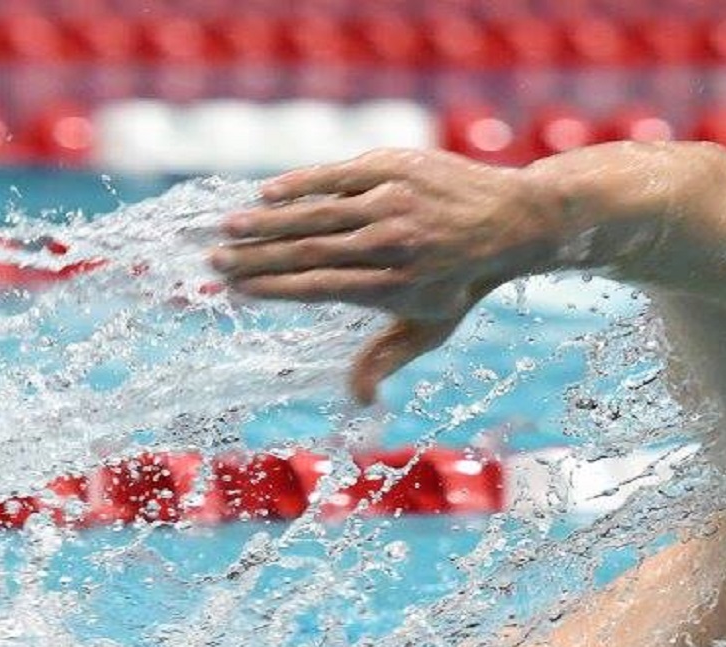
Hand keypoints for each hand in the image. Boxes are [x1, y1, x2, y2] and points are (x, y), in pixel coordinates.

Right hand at [211, 148, 557, 402]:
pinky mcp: (394, 166)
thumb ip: (387, 358)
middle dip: (256, 258)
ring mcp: (394, 203)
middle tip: (214, 261)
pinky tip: (265, 195)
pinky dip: (299, 185)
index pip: (321, 287)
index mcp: (397, 286)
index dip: (274, 288)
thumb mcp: (431, 326)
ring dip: (266, 221)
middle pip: (310, 251)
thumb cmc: (461, 281)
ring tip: (228, 228)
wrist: (511, 221)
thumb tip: (360, 401)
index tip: (236, 289)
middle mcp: (394, 245)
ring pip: (318, 212)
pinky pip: (336, 176)